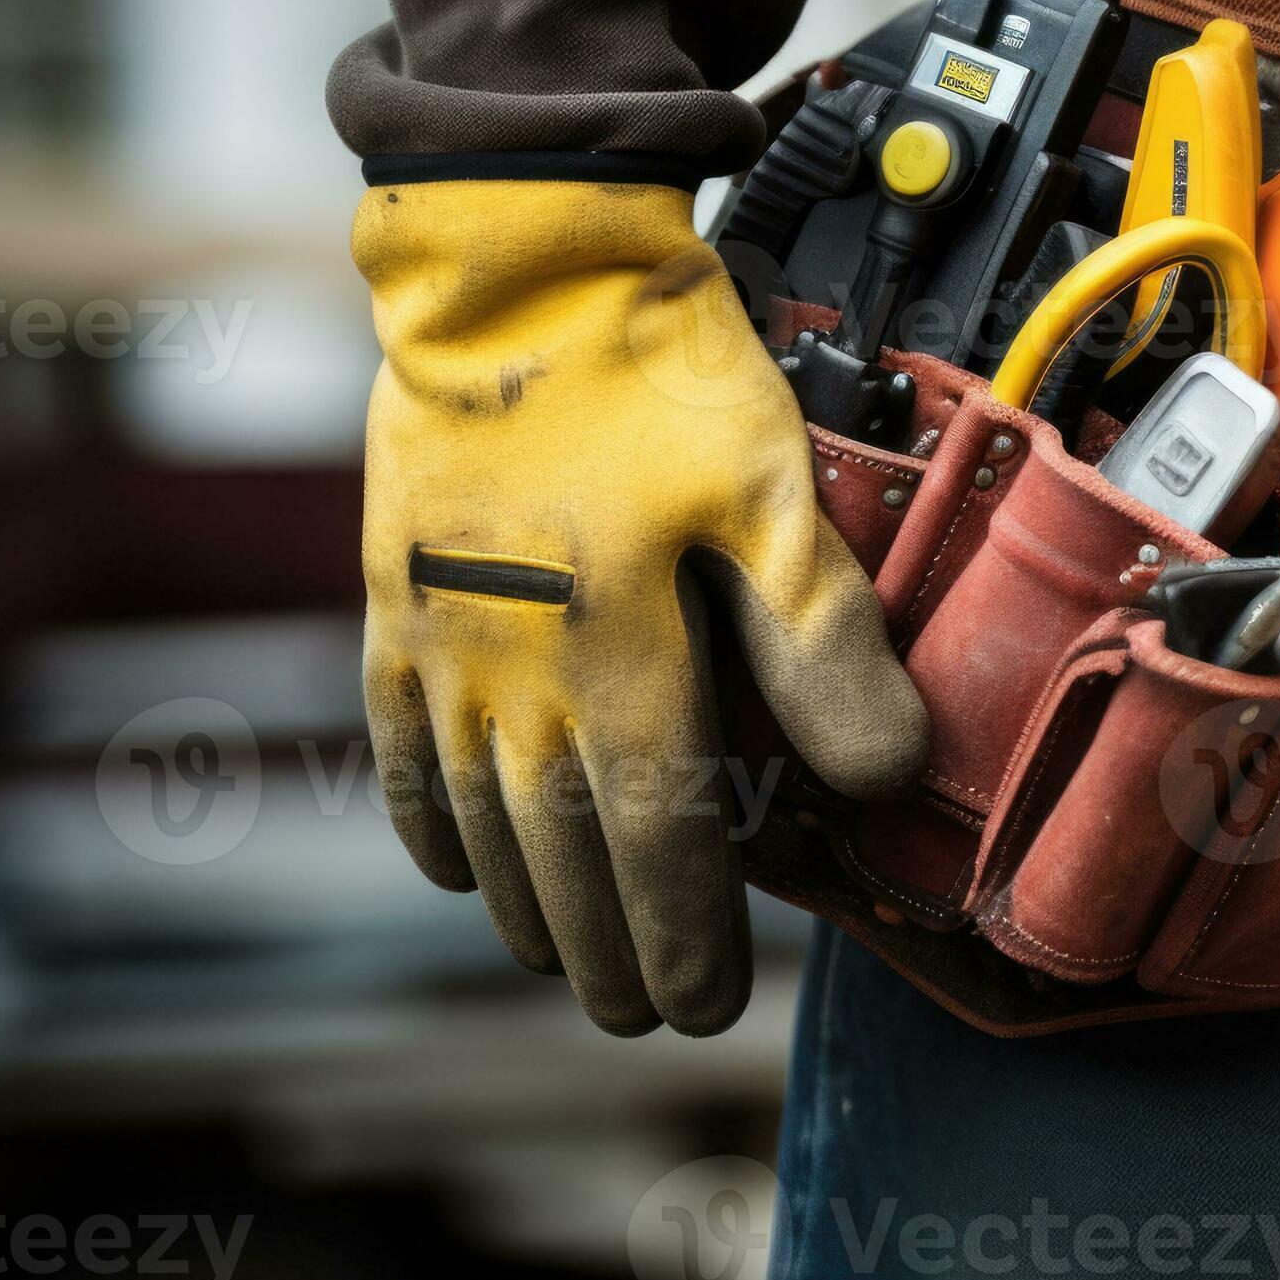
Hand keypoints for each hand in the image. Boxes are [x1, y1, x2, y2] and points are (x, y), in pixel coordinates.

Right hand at [355, 177, 924, 1034]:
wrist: (514, 264)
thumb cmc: (655, 372)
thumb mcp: (772, 492)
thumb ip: (822, 641)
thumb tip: (883, 774)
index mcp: (621, 658)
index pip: (656, 841)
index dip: (680, 936)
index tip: (701, 1006)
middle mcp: (518, 673)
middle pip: (560, 851)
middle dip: (604, 947)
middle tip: (637, 1015)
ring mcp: (442, 640)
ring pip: (478, 814)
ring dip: (523, 904)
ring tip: (558, 964)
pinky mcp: (395, 594)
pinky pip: (398, 739)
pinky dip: (425, 815)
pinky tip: (451, 862)